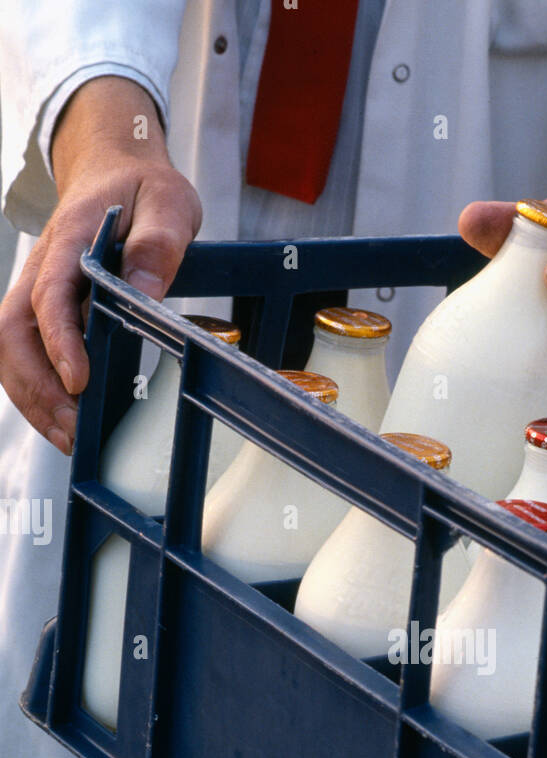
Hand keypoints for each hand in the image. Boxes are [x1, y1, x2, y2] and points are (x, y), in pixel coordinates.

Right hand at [0, 77, 201, 453]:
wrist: (116, 168)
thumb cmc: (144, 188)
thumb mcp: (169, 203)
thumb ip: (158, 245)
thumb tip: (145, 292)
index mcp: (71, 239)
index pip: (51, 296)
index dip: (61, 342)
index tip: (79, 381)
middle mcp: (42, 267)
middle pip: (14, 333)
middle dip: (39, 387)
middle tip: (76, 431)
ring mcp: (37, 290)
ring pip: (10, 349)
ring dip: (33, 397)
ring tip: (69, 439)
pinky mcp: (43, 308)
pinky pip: (24, 353)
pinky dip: (37, 391)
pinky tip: (64, 420)